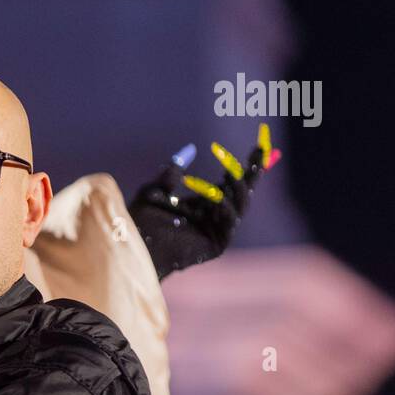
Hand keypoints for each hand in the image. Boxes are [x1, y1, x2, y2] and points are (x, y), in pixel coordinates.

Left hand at [129, 122, 280, 279]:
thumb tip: (189, 149)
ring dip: (238, 189)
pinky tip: (219, 197)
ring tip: (230, 174)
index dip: (245, 166)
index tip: (259, 147)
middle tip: (259, 152)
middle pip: (242, 192)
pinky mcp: (218, 244)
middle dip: (252, 173)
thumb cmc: (140, 221)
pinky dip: (226, 208)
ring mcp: (218, 230)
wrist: (135, 246)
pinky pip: (229, 223)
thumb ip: (171, 173)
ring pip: (239, 206)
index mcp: (203, 202)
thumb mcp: (154, 190)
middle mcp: (214, 216)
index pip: (231, 182)